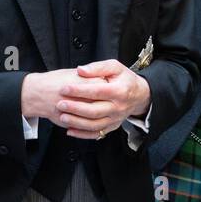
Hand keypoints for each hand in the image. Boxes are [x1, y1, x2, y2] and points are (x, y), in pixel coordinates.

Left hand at [23, 61, 150, 139]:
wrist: (140, 95)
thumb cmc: (125, 79)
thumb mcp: (115, 67)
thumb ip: (97, 67)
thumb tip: (81, 70)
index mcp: (120, 91)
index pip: (97, 91)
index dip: (80, 90)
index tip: (64, 88)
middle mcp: (118, 107)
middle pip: (95, 111)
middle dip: (75, 108)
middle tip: (60, 104)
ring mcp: (115, 119)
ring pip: (95, 125)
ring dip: (77, 122)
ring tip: (62, 117)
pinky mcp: (112, 126)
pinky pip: (97, 134)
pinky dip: (82, 134)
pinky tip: (70, 130)